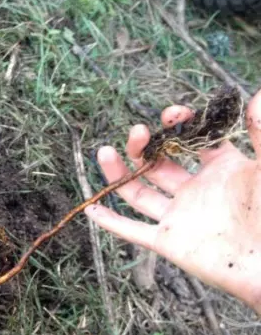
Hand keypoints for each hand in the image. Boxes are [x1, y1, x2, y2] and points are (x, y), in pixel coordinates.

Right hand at [85, 90, 260, 312]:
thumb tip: (258, 93)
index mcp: (221, 169)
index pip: (192, 140)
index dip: (180, 124)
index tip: (173, 112)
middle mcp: (195, 190)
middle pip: (158, 163)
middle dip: (144, 145)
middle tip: (137, 131)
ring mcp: (179, 215)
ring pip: (139, 192)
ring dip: (120, 173)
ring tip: (105, 152)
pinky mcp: (168, 241)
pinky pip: (133, 230)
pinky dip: (112, 222)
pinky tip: (91, 208)